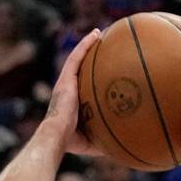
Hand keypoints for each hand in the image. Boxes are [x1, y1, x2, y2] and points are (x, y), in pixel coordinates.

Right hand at [43, 28, 102, 157]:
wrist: (57, 135)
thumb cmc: (71, 141)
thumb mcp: (92, 141)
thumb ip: (105, 139)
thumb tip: (124, 147)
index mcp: (70, 102)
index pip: (80, 85)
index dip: (88, 76)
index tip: (100, 70)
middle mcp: (66, 89)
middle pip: (78, 68)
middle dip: (88, 57)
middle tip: (101, 47)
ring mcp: (65, 83)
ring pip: (77, 58)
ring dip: (86, 45)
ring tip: (98, 34)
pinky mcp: (65, 79)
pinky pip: (76, 57)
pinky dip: (85, 45)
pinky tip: (96, 34)